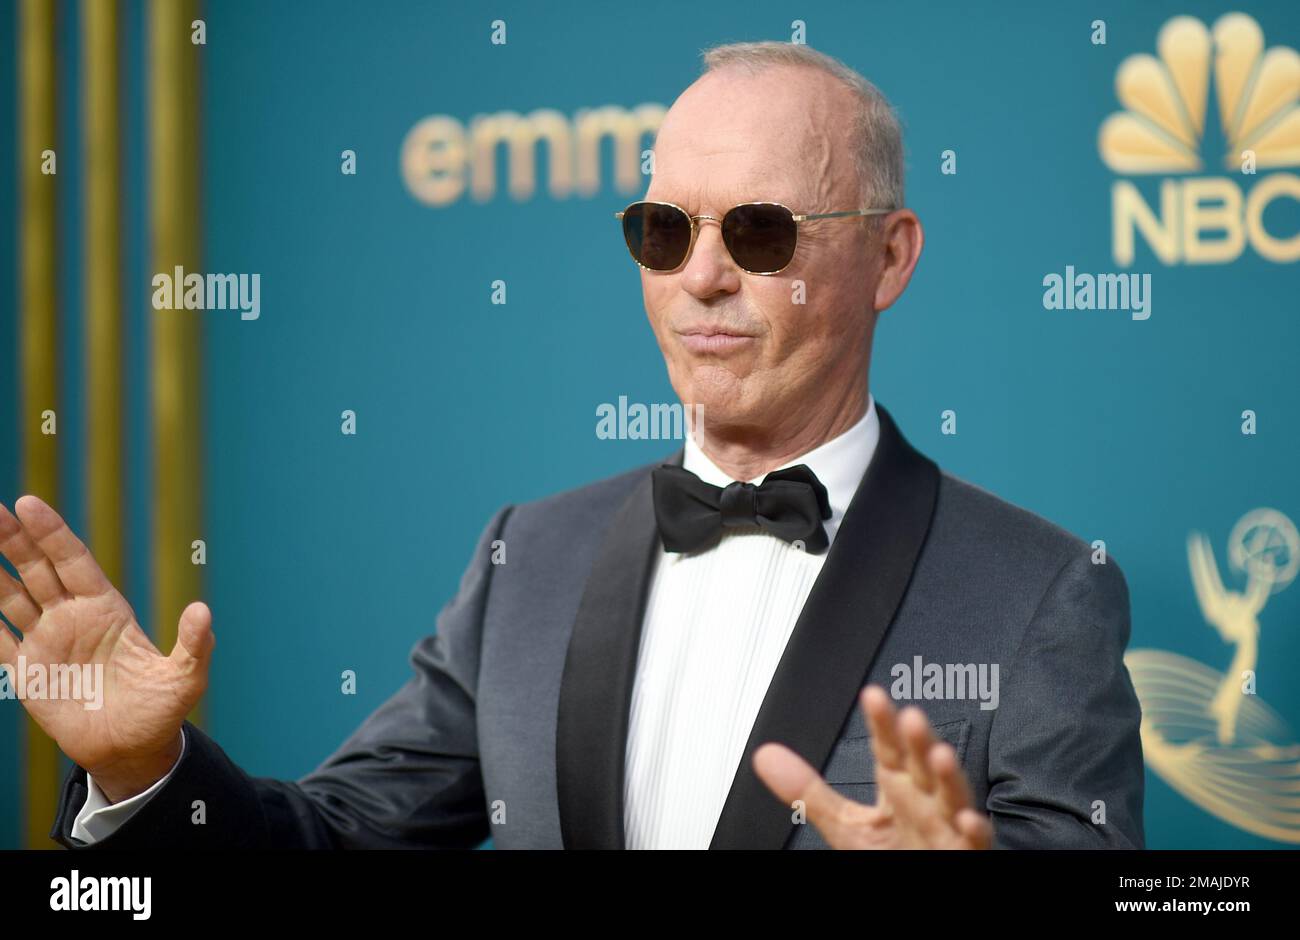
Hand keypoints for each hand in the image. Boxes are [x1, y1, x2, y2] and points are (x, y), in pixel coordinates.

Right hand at [0, 495, 213, 801]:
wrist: (132, 749)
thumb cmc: (161, 709)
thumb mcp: (184, 678)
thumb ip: (194, 645)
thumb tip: (203, 610)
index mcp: (106, 609)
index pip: (74, 561)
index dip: (52, 533)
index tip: (28, 504)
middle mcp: (72, 618)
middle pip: (38, 569)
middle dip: (14, 540)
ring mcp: (47, 642)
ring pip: (11, 597)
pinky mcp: (28, 673)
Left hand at [753, 685, 991, 848]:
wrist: (921, 882)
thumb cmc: (894, 853)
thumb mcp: (845, 824)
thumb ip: (807, 790)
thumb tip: (766, 756)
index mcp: (897, 788)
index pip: (888, 749)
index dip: (882, 724)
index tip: (873, 696)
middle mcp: (924, 802)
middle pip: (921, 766)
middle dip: (917, 741)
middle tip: (910, 716)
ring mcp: (946, 827)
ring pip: (952, 797)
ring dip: (948, 777)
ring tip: (940, 755)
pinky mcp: (965, 854)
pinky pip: (972, 843)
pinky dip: (973, 831)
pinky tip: (968, 819)